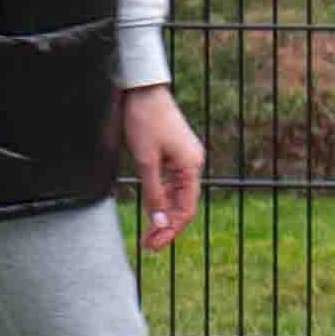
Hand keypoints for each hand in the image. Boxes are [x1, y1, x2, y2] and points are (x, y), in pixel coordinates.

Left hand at [118, 82, 204, 249]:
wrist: (142, 90)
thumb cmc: (144, 121)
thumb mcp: (146, 161)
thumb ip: (153, 194)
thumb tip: (160, 224)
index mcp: (191, 166)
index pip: (186, 209)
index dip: (171, 230)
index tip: (153, 245)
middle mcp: (192, 163)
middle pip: (183, 204)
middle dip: (167, 226)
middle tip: (148, 245)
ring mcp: (184, 158)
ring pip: (176, 195)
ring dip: (163, 214)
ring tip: (147, 232)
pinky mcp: (173, 153)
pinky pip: (170, 182)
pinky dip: (161, 197)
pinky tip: (150, 208)